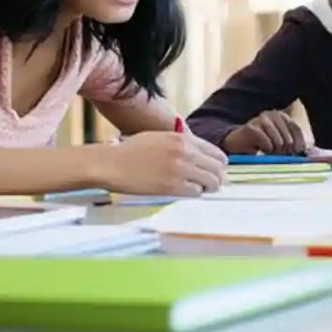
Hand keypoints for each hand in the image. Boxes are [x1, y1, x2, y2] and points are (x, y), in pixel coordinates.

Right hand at [91, 131, 227, 195]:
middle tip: (212, 184)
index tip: (216, 171)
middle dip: (217, 177)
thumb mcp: (161, 138)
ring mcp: (179, 169)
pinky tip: (186, 192)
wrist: (112, 163)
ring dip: (207, 187)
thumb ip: (182, 144)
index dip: (219, 165)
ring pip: (210, 181)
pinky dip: (194, 194)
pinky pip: (196, 192)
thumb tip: (200, 156)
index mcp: (183, 139)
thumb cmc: (132, 151)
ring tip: (200, 189)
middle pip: (217, 168)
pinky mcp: (171, 186)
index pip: (216, 153)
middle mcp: (185, 152)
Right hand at [221, 110, 309, 154]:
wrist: (238, 142)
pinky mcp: (251, 128)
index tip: (297, 154)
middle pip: (288, 137)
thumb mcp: (278, 140)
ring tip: (270, 152)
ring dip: (276, 151)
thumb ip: (291, 142)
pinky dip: (266, 149)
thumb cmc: (261, 142)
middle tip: (280, 156)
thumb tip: (306, 152)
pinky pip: (266, 143)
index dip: (299, 143)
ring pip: (278, 141)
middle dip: (286, 150)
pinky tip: (261, 150)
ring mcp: (261, 120)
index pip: (296, 129)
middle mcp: (272, 114)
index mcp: (281, 116)